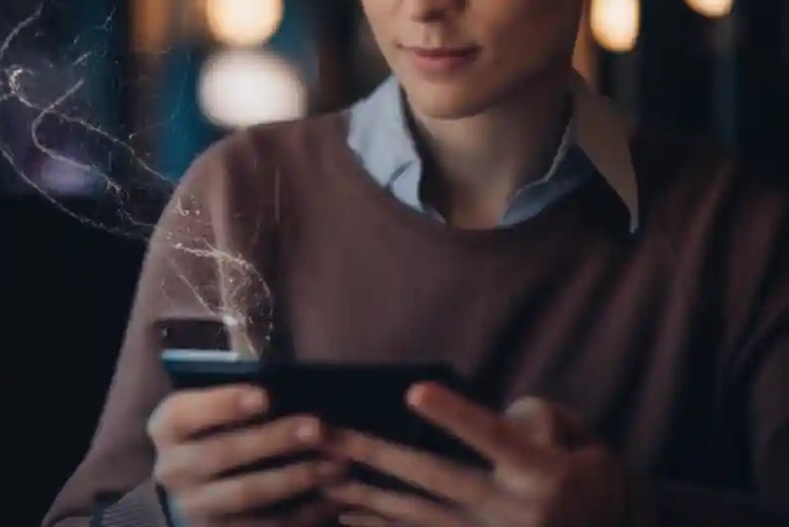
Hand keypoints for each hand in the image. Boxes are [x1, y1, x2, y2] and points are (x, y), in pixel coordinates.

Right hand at [147, 385, 344, 525]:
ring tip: (333, 465)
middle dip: (273, 439)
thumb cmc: (209, 435)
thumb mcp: (207, 414)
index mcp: (166, 429)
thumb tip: (288, 390)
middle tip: (316, 428)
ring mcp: (194, 507)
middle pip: (222, 453)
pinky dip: (300, 513)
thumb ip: (234, 402)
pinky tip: (329, 499)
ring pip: (246, 492)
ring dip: (294, 478)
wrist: (191, 490)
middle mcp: (173, 469)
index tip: (264, 396)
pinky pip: (264, 526)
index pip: (184, 413)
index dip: (223, 404)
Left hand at [324, 383, 630, 526]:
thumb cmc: (583, 471)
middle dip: (375, 455)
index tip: (414, 390)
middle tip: (326, 435)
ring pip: (416, 515)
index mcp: (541, 472)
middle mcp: (513, 511)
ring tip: (321, 475)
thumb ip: (528, 418)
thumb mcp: (574, 437)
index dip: (455, 414)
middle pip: (434, 477)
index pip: (492, 437)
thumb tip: (466, 417)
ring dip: (363, 496)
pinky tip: (345, 515)